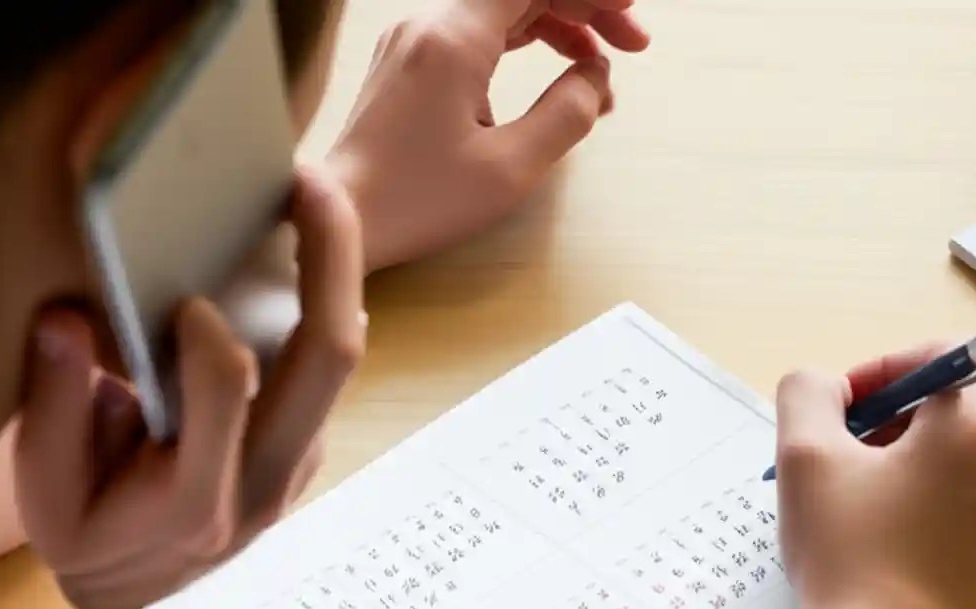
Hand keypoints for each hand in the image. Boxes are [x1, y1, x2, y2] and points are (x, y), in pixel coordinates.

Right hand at [14, 168, 364, 608]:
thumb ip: (58, 407)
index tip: (183, 295)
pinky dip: (320, 298)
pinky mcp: (309, 440)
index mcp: (195, 503)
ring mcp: (300, 461)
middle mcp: (267, 481)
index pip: (226, 394)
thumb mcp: (47, 490)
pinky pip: (327, 365)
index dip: (208, 335)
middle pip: (328, 361)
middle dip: (328, 260)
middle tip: (311, 183)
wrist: (143, 584)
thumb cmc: (90, 530)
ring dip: (335, 270)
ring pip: (341, 358)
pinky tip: (303, 242)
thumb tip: (69, 320)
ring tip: (312, 193)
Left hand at [327, 0, 648, 272]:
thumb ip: (568, 113)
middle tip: (634, 45)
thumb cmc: (417, 201)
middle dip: (584, 9)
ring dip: (556, 28)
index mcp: (454, 42)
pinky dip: (521, 48)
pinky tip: (550, 81)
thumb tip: (596, 74)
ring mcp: (413, 44)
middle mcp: (428, 28)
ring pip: (500, 12)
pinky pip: (476, 37)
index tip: (630, 16)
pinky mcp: (407, 67)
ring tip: (599, 69)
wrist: (341, 220)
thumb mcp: (511, 168)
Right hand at [774, 346, 975, 608]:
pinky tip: (876, 529)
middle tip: (837, 450)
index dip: (881, 369)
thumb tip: (826, 386)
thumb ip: (808, 390)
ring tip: (850, 496)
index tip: (845, 404)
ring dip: (900, 457)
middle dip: (886, 417)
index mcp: (975, 430)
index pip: (940, 356)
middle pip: (947, 405)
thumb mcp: (805, 454)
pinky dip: (919, 495)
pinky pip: (962, 495)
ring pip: (952, 452)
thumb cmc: (851, 562)